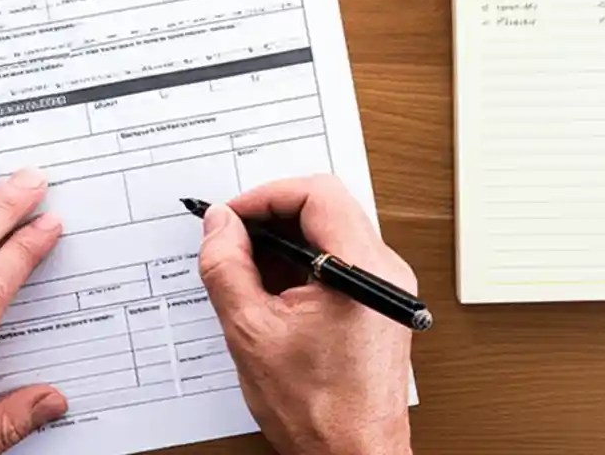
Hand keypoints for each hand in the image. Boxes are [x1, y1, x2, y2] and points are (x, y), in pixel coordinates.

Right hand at [198, 176, 415, 454]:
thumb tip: (220, 225)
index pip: (316, 192)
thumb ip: (226, 267)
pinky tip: (271, 295)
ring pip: (328, 233)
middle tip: (232, 241)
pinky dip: (299, 266)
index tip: (231, 217)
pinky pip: (337, 260)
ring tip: (247, 276)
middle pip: (324, 207)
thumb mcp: (251, 332)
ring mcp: (385, 285)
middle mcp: (383, 269)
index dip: (265, 196)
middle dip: (270, 218)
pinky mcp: (377, 301)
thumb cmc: (318, 411)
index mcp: (360, 269)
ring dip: (282, 245)